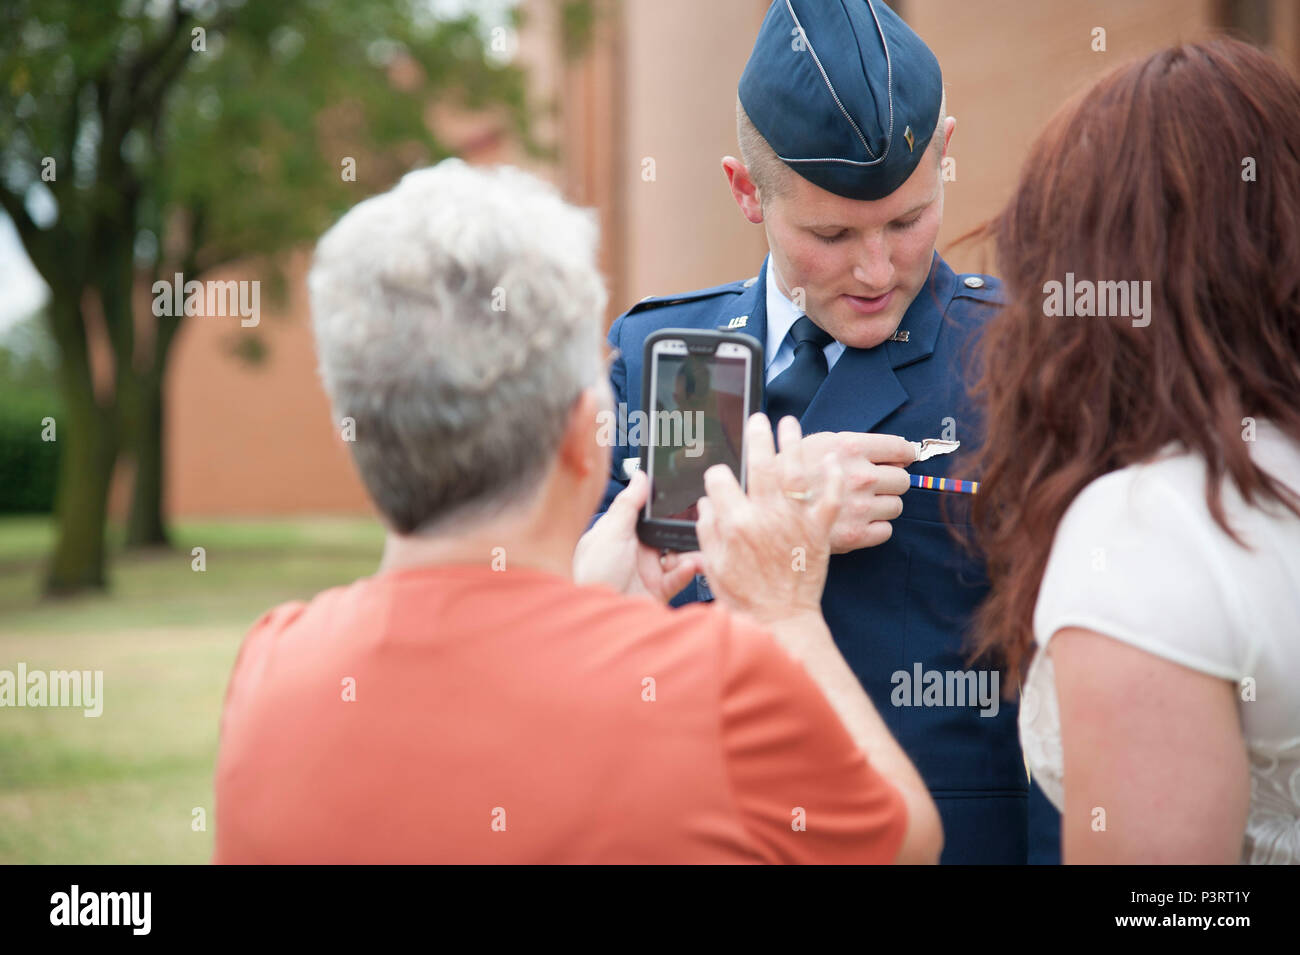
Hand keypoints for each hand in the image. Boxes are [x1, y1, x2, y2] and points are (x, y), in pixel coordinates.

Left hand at [573, 470, 703, 601]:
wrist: (602, 622)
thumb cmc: (596, 576)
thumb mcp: (611, 534)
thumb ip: (628, 504)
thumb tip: (639, 476)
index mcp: (619, 533)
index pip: (644, 512)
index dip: (662, 503)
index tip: (682, 490)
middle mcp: (634, 550)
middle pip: (665, 532)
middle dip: (682, 528)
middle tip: (699, 520)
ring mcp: (647, 570)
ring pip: (676, 553)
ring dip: (688, 550)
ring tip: (697, 548)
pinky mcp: (658, 589)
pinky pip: (679, 575)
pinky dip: (687, 569)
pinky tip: (690, 565)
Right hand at [694, 414, 843, 625]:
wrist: (781, 618)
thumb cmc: (745, 596)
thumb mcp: (713, 565)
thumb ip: (708, 530)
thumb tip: (707, 503)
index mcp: (736, 524)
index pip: (721, 482)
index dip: (717, 474)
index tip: (719, 475)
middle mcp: (765, 516)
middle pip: (760, 466)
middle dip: (757, 438)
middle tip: (757, 419)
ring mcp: (795, 521)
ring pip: (795, 473)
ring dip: (793, 445)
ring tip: (790, 424)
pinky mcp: (819, 531)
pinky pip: (829, 498)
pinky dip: (833, 478)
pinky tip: (832, 459)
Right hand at [796, 431, 912, 551]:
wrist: (764, 513)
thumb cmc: (784, 475)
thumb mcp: (812, 444)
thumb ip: (848, 445)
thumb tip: (890, 450)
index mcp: (849, 448)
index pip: (899, 448)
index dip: (903, 454)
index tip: (901, 458)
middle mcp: (860, 476)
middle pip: (902, 479)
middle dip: (891, 481)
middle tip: (874, 484)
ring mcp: (860, 508)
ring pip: (896, 506)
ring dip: (883, 505)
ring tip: (862, 504)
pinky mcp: (856, 535)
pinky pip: (886, 531)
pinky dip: (876, 528)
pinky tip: (859, 522)